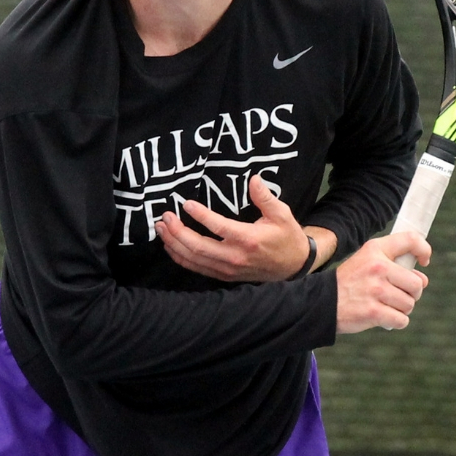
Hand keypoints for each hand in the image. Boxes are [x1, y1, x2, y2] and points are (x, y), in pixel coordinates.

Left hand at [157, 175, 332, 281]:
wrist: (293, 266)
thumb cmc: (287, 237)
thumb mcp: (282, 214)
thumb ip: (265, 197)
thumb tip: (253, 178)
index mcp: (248, 239)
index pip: (218, 227)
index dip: (200, 215)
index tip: (185, 203)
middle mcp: (235, 257)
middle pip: (198, 247)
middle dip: (177, 231)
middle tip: (166, 216)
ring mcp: (227, 269)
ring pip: (193, 259)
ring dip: (174, 244)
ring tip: (161, 228)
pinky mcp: (224, 276)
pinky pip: (197, 268)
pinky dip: (180, 258)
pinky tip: (170, 245)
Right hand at [334, 230, 430, 333]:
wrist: (321, 303)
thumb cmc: (349, 283)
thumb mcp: (366, 263)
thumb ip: (395, 266)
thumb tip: (423, 281)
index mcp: (375, 250)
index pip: (410, 240)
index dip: (423, 249)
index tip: (424, 261)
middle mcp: (377, 267)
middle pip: (416, 284)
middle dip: (412, 293)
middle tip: (398, 296)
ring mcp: (376, 290)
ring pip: (409, 304)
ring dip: (402, 309)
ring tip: (386, 306)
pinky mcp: (373, 312)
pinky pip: (401, 320)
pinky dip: (396, 322)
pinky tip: (383, 317)